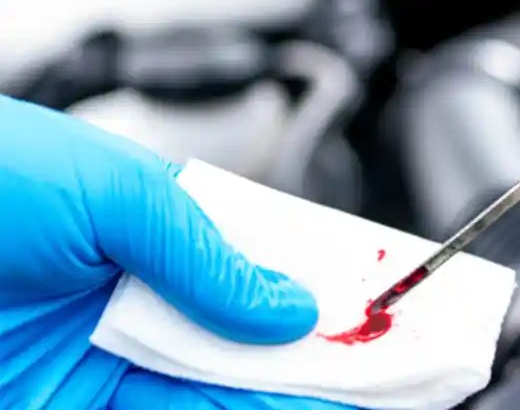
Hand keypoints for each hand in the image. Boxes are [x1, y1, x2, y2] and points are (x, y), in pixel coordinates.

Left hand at [0, 95, 352, 408]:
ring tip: (352, 379)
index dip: (316, 280)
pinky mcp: (76, 401)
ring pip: (219, 380)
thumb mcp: (118, 193)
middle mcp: (138, 294)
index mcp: (155, 230)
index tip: (372, 299)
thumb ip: (208, 252)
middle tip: (379, 353)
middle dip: (315, 342)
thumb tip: (291, 307)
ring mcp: (109, 353)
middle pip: (248, 328)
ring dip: (287, 382)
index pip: (256, 259)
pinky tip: (281, 399)